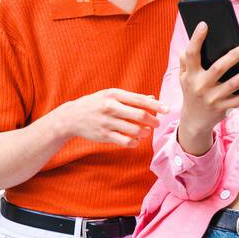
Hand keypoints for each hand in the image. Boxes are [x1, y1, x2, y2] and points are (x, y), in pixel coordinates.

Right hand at [53, 88, 167, 147]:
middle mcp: (110, 108)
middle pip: (140, 116)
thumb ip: (131, 98)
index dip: (156, 106)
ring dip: (144, 132)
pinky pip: (125, 142)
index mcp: (114, 95)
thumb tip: (153, 99)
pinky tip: (136, 140)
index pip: (140, 100)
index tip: (167, 110)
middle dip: (153, 121)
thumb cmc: (96, 104)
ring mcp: (107, 122)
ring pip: (134, 130)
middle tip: (157, 123)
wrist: (72, 117)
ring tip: (146, 132)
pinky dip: (135, 142)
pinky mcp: (104, 135)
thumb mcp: (110, 95)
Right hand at [176, 22, 238, 141]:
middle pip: (219, 68)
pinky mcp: (223, 108)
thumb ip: (185, 60)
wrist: (193, 120)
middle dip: (235, 55)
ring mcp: (213, 99)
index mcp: (190, 75)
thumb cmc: (191, 92)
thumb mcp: (184, 77)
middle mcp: (201, 86)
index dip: (196, 39)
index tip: (205, 24)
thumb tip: (191, 42)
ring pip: (235, 84)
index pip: (191, 54)